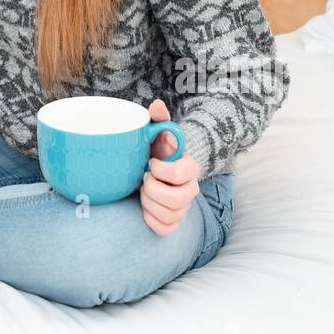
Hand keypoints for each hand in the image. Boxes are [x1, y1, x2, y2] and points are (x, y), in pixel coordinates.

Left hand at [140, 98, 199, 235]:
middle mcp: (191, 189)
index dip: (162, 170)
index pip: (182, 173)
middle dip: (153, 189)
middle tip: (143, 179)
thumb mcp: (155, 135)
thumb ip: (158, 121)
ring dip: (149, 203)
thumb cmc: (154, 152)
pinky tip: (145, 206)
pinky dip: (150, 218)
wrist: (150, 172)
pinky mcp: (173, 223)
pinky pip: (164, 228)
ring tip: (142, 191)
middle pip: (177, 199)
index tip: (149, 162)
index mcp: (189, 167)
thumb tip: (156, 105)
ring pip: (169, 215)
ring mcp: (183, 208)